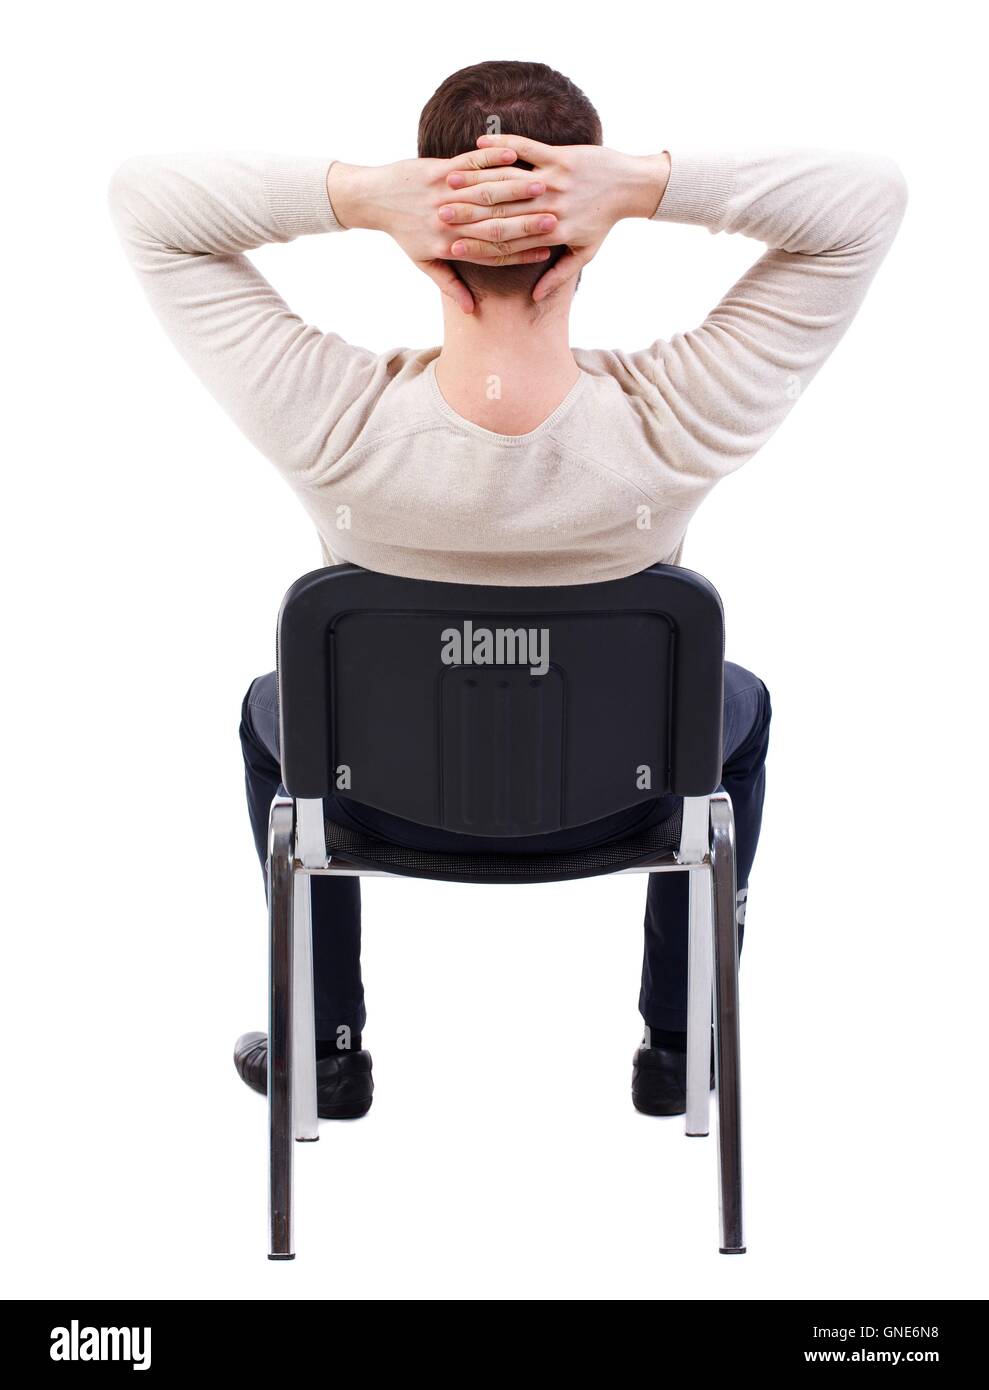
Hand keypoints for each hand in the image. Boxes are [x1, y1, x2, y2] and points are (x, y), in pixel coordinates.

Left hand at [328, 151, 558, 312]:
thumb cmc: (403, 232)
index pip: (493, 252)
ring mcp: (444, 195)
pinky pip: (471, 164)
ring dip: (517, 188)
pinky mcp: (438, 171)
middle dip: (527, 222)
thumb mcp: (424, 262)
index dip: (521, 252)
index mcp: (449, 248)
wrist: (376, 198)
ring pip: (487, 193)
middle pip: (496, 224)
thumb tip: (470, 311)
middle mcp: (449, 224)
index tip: (547, 249)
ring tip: (543, 185)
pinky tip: (515, 156)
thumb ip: (449, 285)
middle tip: (555, 219)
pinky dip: (493, 159)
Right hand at [444, 135, 670, 300]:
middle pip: (500, 213)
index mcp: (551, 235)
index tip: (449, 246)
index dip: (476, 245)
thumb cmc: (603, 221)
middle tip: (437, 213)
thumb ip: (559, 276)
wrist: (628, 186)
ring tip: (449, 179)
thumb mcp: (584, 253)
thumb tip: (537, 297)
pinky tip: (480, 143)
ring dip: (477, 180)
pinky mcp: (560, 156)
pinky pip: (526, 148)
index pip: (506, 243)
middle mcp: (550, 209)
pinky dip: (502, 145)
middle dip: (467, 214)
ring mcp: (554, 180)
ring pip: (508, 182)